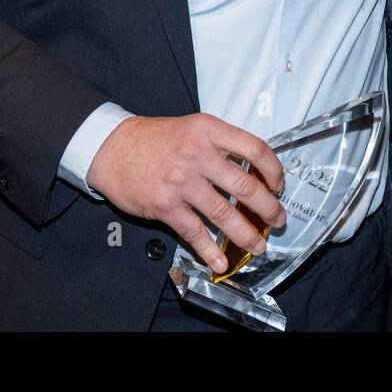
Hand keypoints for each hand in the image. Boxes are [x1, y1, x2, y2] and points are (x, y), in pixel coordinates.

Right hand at [85, 114, 287, 274]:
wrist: (112, 148)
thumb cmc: (155, 139)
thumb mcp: (192, 128)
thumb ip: (220, 145)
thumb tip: (254, 170)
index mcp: (208, 130)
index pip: (255, 149)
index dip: (274, 170)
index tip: (279, 184)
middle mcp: (197, 155)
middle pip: (245, 186)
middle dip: (268, 208)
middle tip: (278, 219)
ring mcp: (181, 182)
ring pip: (224, 214)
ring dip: (246, 234)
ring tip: (259, 245)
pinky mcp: (165, 206)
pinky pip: (194, 233)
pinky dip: (210, 251)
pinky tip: (221, 262)